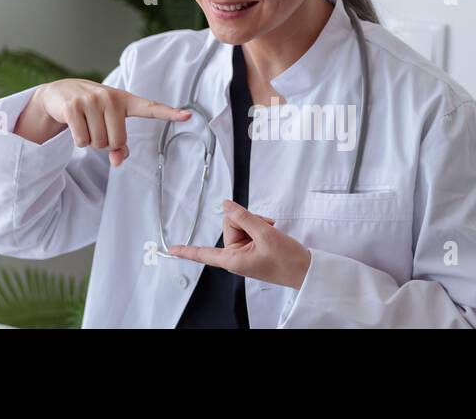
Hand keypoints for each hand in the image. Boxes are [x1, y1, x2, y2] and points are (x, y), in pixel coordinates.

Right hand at [14, 79, 191, 165]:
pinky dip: (78, 141)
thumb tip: (118, 161)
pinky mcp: (73, 107)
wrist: (59, 92)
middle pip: (117, 141)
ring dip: (90, 142)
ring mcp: (91, 100)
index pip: (150, 107)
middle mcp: (110, 97)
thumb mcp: (108, 123)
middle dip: (106, 144)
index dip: (169, 113)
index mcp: (125, 100)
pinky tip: (75, 126)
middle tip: (97, 129)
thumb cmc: (92, 110)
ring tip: (86, 125)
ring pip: (98, 143)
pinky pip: (82, 141)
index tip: (187, 116)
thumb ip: (119, 145)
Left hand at [169, 200, 311, 289]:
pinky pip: (249, 228)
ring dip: (255, 222)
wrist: (305, 270)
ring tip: (269, 229)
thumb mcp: (265, 234)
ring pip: (240, 224)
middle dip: (246, 220)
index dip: (187, 251)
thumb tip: (227, 205)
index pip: (203, 254)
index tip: (171, 250)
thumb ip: (245, 217)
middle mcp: (236, 256)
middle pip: (229, 226)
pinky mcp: (253, 248)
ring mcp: (244, 252)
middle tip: (262, 226)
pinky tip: (269, 229)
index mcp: (233, 259)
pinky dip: (259, 225)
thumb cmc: (287, 261)